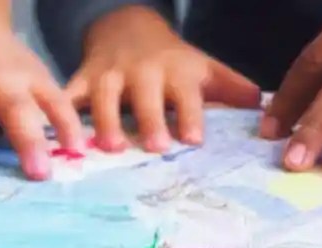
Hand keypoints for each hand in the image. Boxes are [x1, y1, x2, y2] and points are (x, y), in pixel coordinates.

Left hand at [0, 0, 83, 194]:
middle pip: (13, 105)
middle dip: (26, 140)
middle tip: (38, 174)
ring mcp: (21, 71)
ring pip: (46, 97)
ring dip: (63, 126)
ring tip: (76, 156)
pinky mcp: (40, 73)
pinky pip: (59, 96)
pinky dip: (73, 119)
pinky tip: (84, 146)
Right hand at [71, 6, 259, 152]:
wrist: (127, 27)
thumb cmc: (171, 61)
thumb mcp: (202, 68)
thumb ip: (230, 89)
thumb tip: (265, 107)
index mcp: (175, 72)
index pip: (185, 95)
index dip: (190, 115)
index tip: (193, 139)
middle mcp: (142, 73)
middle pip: (145, 97)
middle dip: (150, 119)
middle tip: (156, 146)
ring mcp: (108, 76)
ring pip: (104, 98)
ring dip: (106, 121)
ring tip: (110, 148)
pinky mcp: (81, 80)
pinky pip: (69, 97)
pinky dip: (61, 115)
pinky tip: (57, 137)